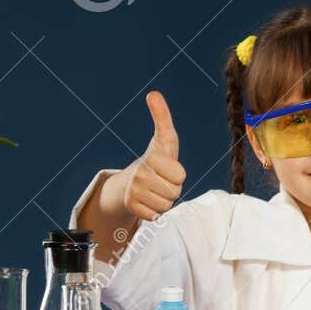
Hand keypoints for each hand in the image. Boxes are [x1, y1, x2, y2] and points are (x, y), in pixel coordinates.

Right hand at [102, 91, 186, 222]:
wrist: (135, 179)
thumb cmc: (158, 157)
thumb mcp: (164, 138)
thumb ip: (162, 117)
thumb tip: (152, 93)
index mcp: (151, 158)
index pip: (180, 175)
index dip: (178, 173)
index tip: (168, 167)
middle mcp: (140, 174)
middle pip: (174, 191)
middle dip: (172, 188)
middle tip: (163, 180)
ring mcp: (133, 191)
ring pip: (166, 205)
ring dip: (165, 200)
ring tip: (156, 189)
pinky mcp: (131, 206)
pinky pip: (156, 215)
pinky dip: (155, 211)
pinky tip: (148, 200)